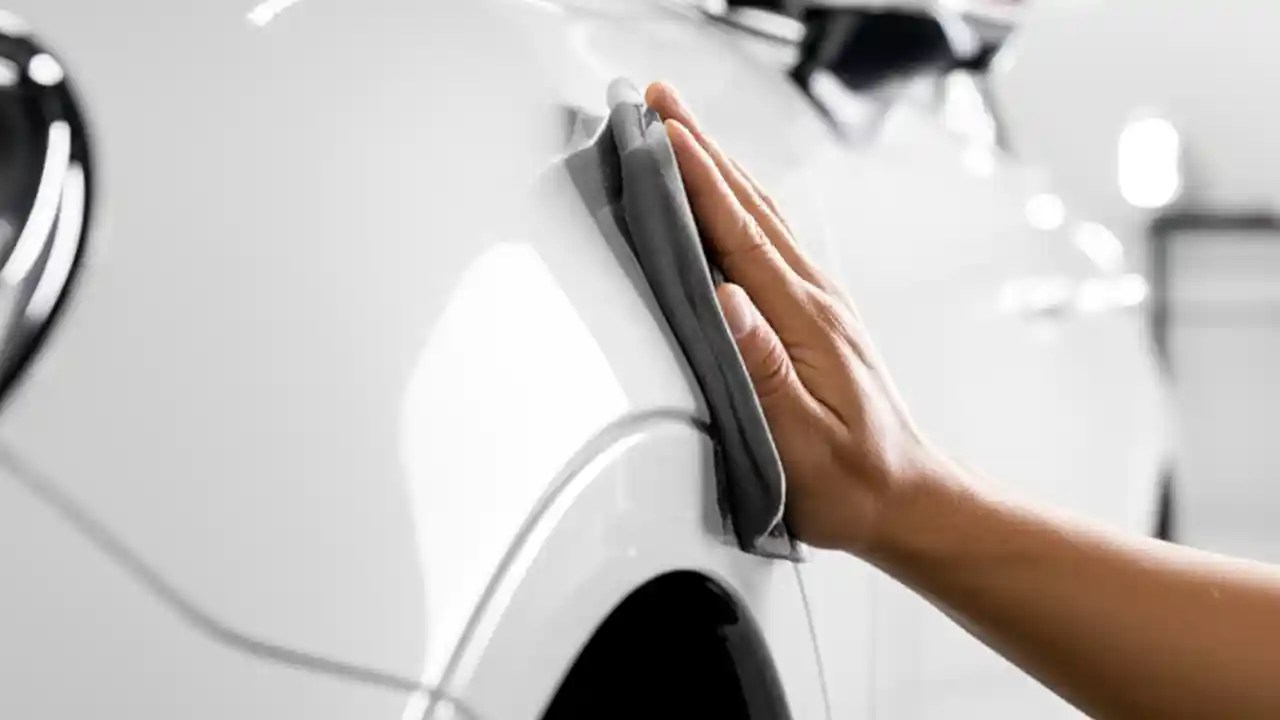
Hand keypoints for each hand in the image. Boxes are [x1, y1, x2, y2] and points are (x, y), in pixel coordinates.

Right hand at [645, 82, 948, 556]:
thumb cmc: (851, 483)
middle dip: (704, 148)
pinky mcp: (818, 316)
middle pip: (752, 206)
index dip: (700, 180)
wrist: (907, 498)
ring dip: (722, 167)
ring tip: (684, 131)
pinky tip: (729, 197)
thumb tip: (727, 300)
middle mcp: (817, 300)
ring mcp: (821, 304)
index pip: (742, 236)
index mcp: (807, 323)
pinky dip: (741, 202)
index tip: (666, 131)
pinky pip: (773, 239)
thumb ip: (762, 369)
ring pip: (764, 216)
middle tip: (662, 101)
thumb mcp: (801, 441)